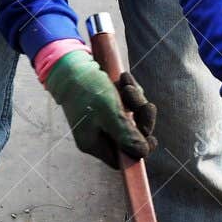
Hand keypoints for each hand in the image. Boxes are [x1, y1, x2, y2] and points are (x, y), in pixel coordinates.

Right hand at [43, 49, 156, 166]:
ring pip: (130, 116)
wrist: (70, 63)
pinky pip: (125, 102)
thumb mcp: (109, 113)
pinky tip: (124, 78)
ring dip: (135, 100)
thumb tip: (143, 153)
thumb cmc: (87, 89)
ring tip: (127, 84)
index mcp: (94, 143)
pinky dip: (128, 91)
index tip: (151, 137)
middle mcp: (97, 133)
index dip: (138, 149)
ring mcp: (101, 118)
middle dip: (140, 118)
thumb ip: (126, 134)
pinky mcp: (105, 103)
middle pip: (129, 135)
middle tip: (145, 104)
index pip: (122, 158)